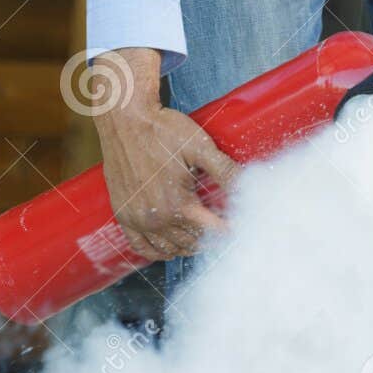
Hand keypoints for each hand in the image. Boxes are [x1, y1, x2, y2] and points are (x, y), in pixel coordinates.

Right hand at [92, 49, 239, 262]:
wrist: (125, 120)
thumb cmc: (163, 130)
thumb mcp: (200, 147)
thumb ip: (225, 171)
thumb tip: (249, 187)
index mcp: (178, 205)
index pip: (213, 231)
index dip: (229, 229)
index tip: (238, 224)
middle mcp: (156, 218)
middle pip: (192, 242)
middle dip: (210, 238)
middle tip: (222, 226)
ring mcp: (137, 219)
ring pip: (169, 248)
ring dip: (188, 246)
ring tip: (202, 235)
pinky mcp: (123, 214)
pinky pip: (141, 247)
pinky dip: (158, 251)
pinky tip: (170, 246)